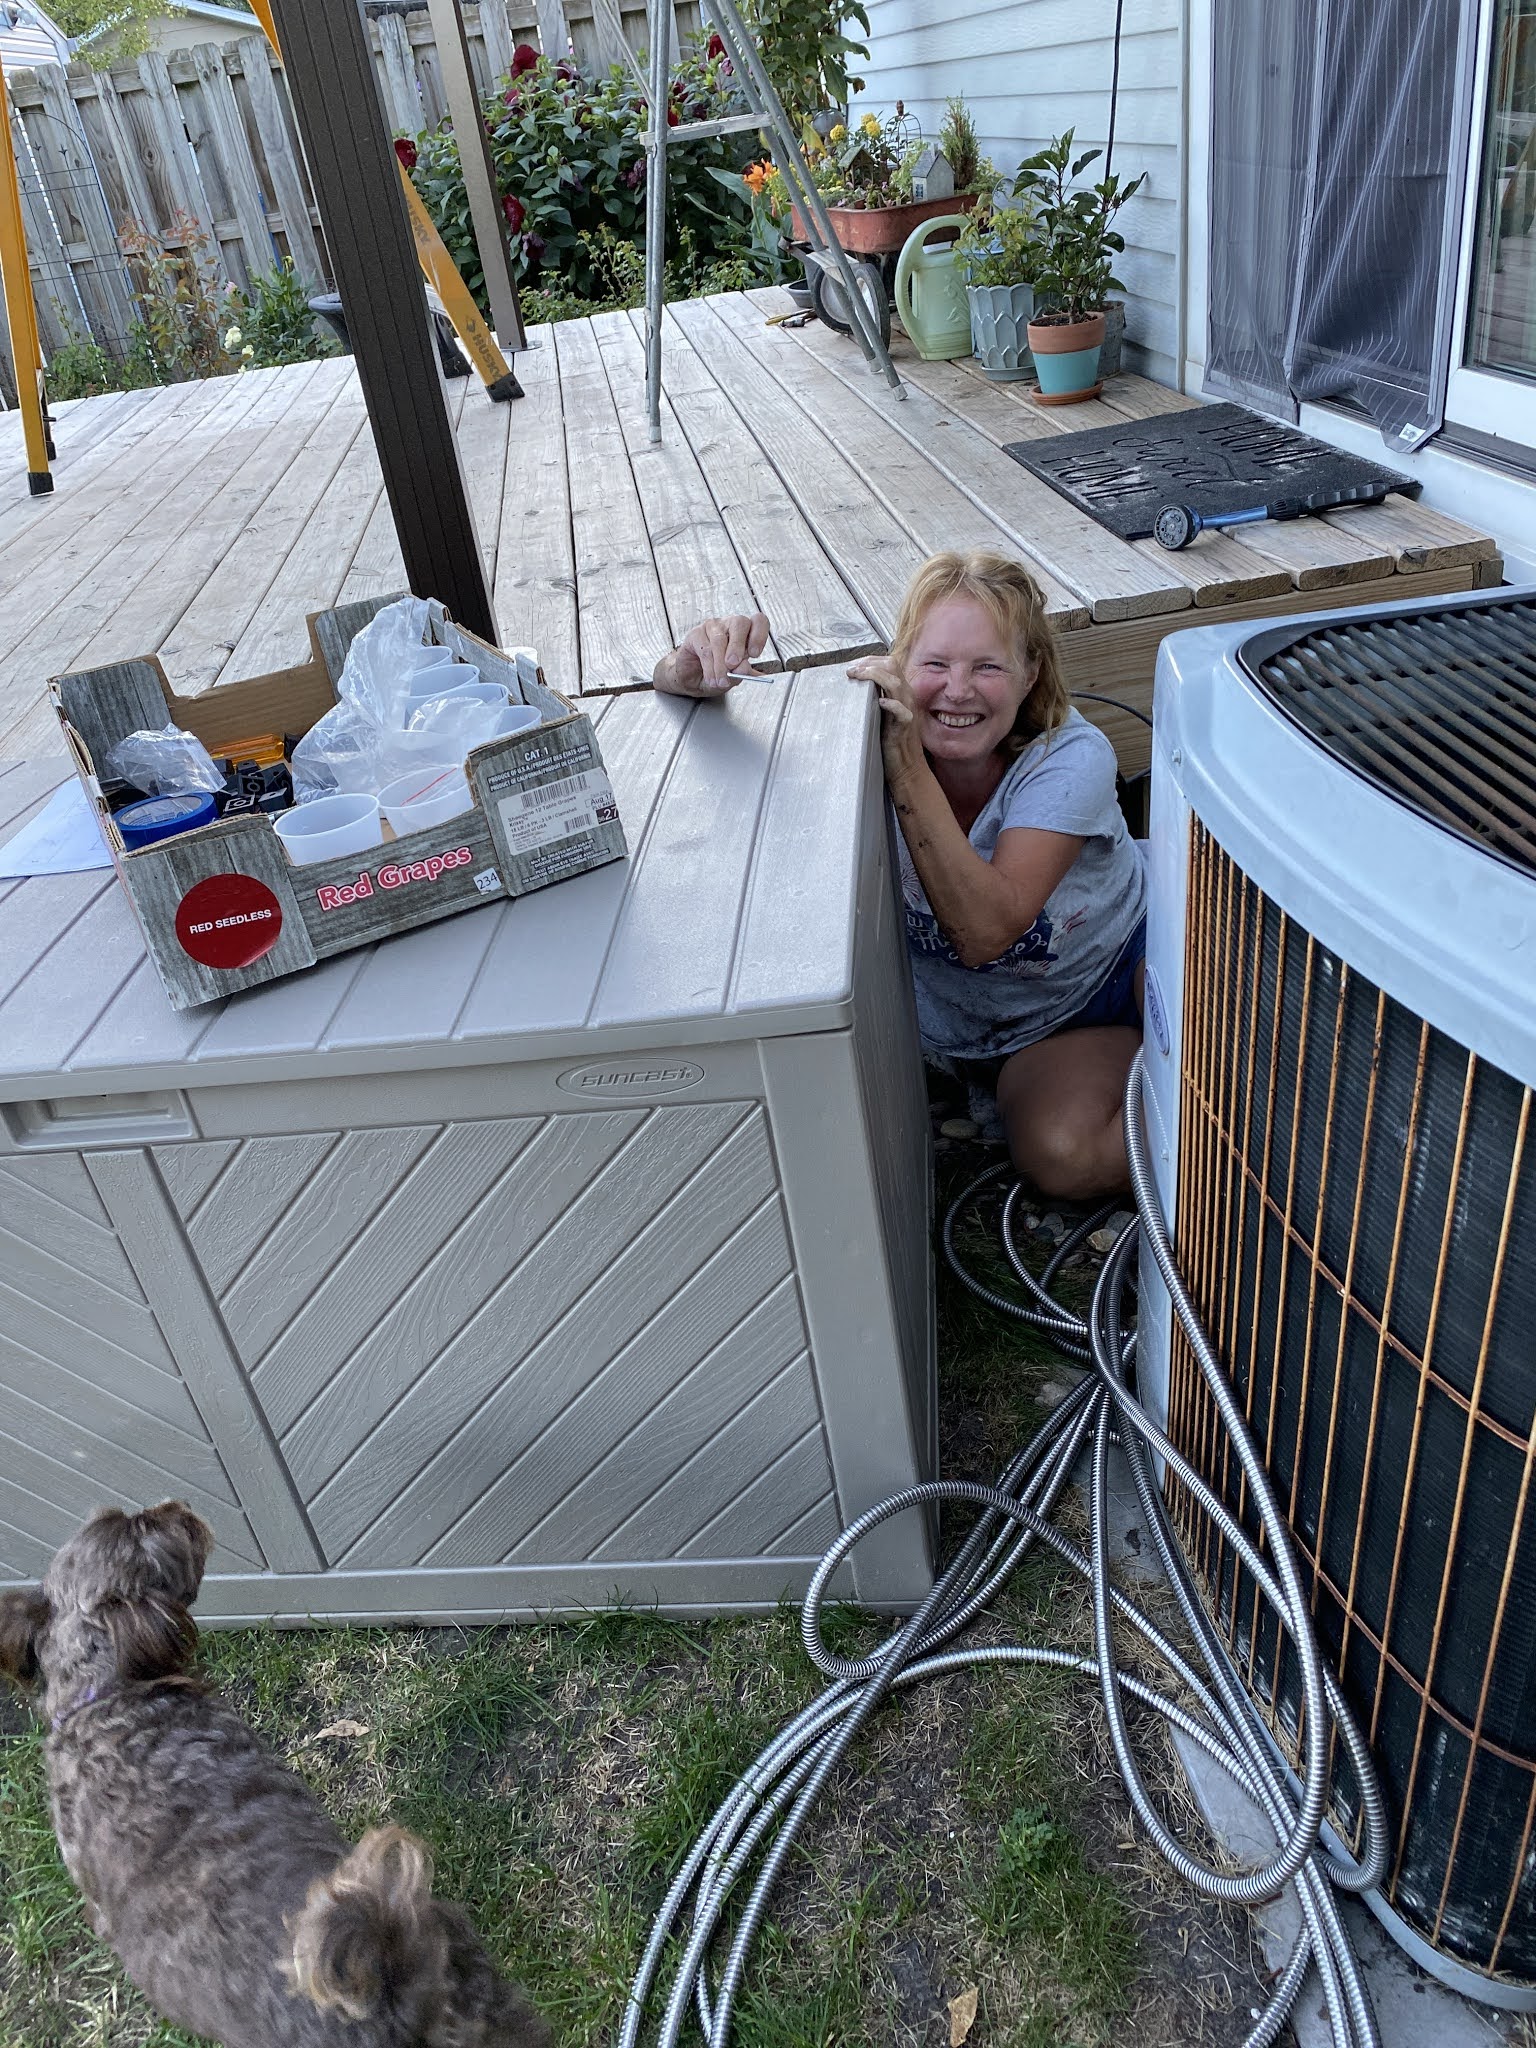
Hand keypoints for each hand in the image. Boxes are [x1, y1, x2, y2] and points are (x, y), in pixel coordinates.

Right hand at [656, 613, 770, 696]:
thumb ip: (741, 672)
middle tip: (733, 664)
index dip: (759, 635)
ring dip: (721, 664)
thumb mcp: (734, 677)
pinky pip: (705, 649)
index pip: (759, 621)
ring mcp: (713, 626)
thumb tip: (744, 667)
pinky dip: (709, 667)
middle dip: (738, 646)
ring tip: (721, 681)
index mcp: (746, 632)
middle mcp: (730, 625)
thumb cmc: (717, 674)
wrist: (693, 680)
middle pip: (739, 623)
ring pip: (720, 640)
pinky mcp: (696, 634)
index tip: (755, 654)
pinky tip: (711, 678)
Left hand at [848, 654, 923, 784]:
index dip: (869, 660)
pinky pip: (902, 711)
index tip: (853, 666)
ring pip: (895, 683)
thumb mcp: (883, 714)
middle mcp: (906, 697)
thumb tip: (855, 687)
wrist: (907, 766)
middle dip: (868, 663)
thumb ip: (875, 698)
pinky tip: (880, 702)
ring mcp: (907, 710)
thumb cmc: (893, 742)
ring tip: (856, 677)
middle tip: (850, 670)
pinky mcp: (905, 726)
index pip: (889, 663)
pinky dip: (891, 704)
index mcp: (902, 692)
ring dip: (874, 676)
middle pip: (892, 666)